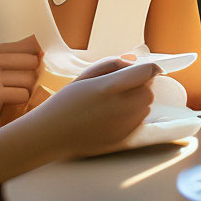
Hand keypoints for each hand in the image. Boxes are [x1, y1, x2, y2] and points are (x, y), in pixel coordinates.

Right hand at [0, 36, 41, 136]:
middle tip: (17, 87)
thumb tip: (40, 50)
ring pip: (29, 79)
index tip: (29, 69)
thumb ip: (7, 58)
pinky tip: (5, 106)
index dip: (33, 58)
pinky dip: (19, 103)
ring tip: (9, 97)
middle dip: (30, 76)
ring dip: (24, 91)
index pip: (25, 45)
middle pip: (31, 61)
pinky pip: (23, 95)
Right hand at [27, 58, 159, 159]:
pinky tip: (113, 115)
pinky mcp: (122, 139)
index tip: (146, 68)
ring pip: (146, 107)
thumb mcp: (85, 76)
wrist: (50, 135)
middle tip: (125, 85)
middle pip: (149, 91)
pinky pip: (138, 122)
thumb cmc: (64, 102)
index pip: (146, 72)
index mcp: (108, 88)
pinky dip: (133, 115)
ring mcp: (122, 125)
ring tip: (116, 101)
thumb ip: (112, 65)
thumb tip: (134, 61)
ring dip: (138, 100)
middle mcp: (119, 107)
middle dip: (142, 85)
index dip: (149, 68)